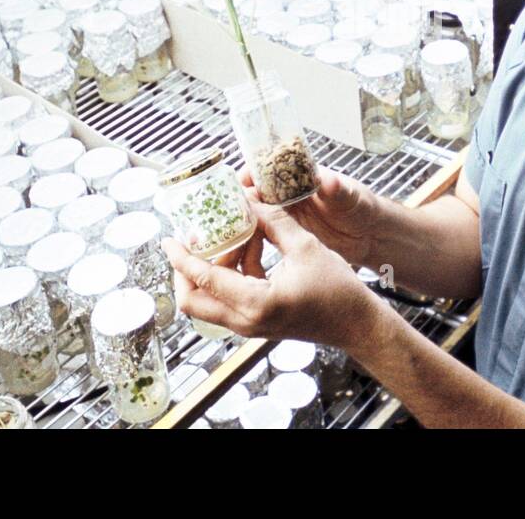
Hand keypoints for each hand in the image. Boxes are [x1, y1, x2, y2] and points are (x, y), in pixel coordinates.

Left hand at [161, 206, 378, 349]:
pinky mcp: (257, 322)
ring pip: (209, 300)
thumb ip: (274, 222)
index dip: (181, 257)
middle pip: (193, 301)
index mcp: (256, 303)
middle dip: (185, 270)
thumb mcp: (306, 247)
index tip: (168, 238)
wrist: (356, 323)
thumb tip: (249, 198)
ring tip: (232, 237)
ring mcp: (250, 325)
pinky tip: (251, 248)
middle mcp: (246, 321)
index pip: (203, 279)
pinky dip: (232, 274)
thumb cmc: (338, 290)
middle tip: (191, 241)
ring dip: (213, 268)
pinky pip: (229, 299)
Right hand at [240, 164, 376, 266]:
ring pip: (257, 214)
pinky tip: (240, 249)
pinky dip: (251, 240)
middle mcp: (290, 194)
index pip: (271, 169)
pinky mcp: (288, 236)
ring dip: (242, 221)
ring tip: (228, 231)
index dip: (254, 173)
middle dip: (240, 199)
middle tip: (226, 211)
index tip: (242, 180)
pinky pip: (264, 235)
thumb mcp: (351, 196)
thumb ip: (338, 190)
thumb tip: (329, 181)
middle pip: (256, 193)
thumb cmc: (363, 207)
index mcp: (301, 177)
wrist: (372, 236)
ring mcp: (288, 216)